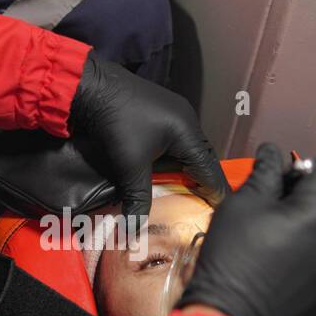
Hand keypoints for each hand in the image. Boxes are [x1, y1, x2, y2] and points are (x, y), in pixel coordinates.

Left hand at [68, 56, 229, 220]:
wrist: (92, 86)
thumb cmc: (116, 122)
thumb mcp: (129, 164)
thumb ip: (138, 197)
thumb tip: (134, 229)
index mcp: (188, 131)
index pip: (209, 169)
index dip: (216, 191)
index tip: (222, 211)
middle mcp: (187, 120)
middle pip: (203, 158)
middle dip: (205, 182)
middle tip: (208, 206)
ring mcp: (174, 113)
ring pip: (189, 149)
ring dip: (190, 170)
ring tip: (192, 193)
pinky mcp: (160, 112)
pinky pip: (177, 141)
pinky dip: (177, 158)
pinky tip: (171, 171)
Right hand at [177, 142, 315, 315]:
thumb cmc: (231, 258)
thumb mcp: (242, 205)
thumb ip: (265, 173)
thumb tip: (273, 153)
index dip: (309, 167)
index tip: (283, 182)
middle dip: (304, 197)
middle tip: (269, 211)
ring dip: (306, 226)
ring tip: (272, 241)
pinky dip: (307, 254)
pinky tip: (278, 266)